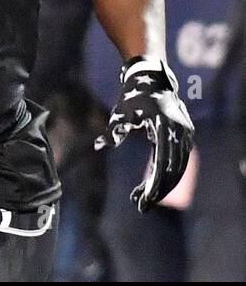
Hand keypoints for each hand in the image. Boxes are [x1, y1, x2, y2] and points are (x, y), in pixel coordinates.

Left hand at [94, 57, 194, 211]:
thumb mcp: (121, 112)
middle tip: (141, 206)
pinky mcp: (186, 136)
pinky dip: (167, 174)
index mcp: (164, 127)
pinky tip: (152, 186)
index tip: (141, 200)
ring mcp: (186, 134)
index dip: (152, 185)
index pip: (161, 164)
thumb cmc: (133, 96)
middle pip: (173, 171)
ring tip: (143, 199)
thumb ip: (113, 131)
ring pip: (178, 168)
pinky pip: (179, 161)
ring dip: (163, 185)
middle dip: (157, 191)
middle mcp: (179, 132)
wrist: (152, 79)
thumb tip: (98, 146)